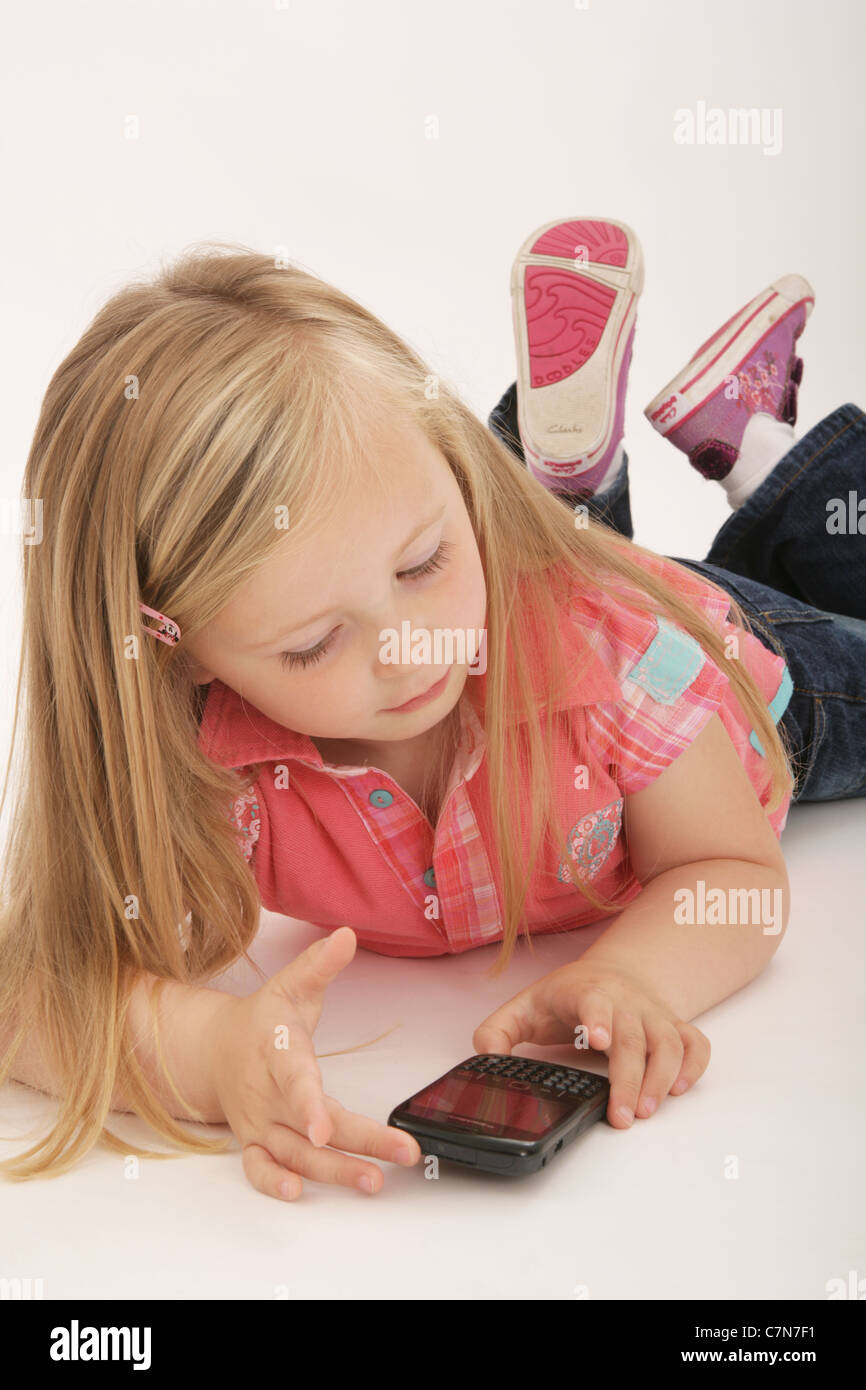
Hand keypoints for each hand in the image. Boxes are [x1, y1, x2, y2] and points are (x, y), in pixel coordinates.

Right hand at [205, 926, 421, 1199]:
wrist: (214, 1050)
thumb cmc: (263, 1020)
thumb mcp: (290, 985)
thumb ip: (319, 965)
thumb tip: (346, 936)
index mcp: (276, 1050)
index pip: (295, 1079)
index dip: (308, 1105)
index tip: (324, 1127)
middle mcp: (266, 1093)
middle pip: (310, 1125)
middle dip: (356, 1143)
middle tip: (399, 1153)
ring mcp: (260, 1122)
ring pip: (295, 1154)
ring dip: (334, 1172)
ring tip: (374, 1182)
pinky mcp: (256, 1143)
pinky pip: (261, 1169)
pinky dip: (274, 1184)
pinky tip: (300, 1194)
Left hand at [472, 957, 710, 1127]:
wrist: (612, 972)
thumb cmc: (568, 995)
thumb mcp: (524, 1008)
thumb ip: (497, 1033)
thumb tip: (484, 1060)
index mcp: (586, 992)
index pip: (594, 1001)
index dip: (597, 1018)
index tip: (597, 1040)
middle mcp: (625, 1001)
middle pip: (634, 1037)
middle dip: (630, 1078)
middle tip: (622, 1115)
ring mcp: (652, 1013)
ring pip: (668, 1042)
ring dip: (662, 1077)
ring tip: (647, 1110)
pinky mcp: (672, 1026)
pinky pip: (695, 1043)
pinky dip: (694, 1065)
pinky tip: (679, 1089)